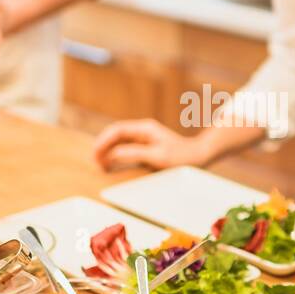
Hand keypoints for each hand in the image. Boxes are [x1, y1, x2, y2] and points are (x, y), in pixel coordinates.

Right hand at [92, 119, 211, 171]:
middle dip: (102, 146)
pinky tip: (112, 164)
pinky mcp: (147, 147)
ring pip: (119, 142)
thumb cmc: (181, 157)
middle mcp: (143, 131)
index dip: (103, 142)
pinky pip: (126, 148)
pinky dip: (116, 155)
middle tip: (94, 161)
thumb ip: (134, 154)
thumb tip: (112, 155)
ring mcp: (145, 139)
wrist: (200, 157)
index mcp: (144, 129)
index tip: (95, 155)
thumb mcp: (157, 156)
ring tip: (99, 164)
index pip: (116, 131)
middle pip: (115, 135)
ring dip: (108, 151)